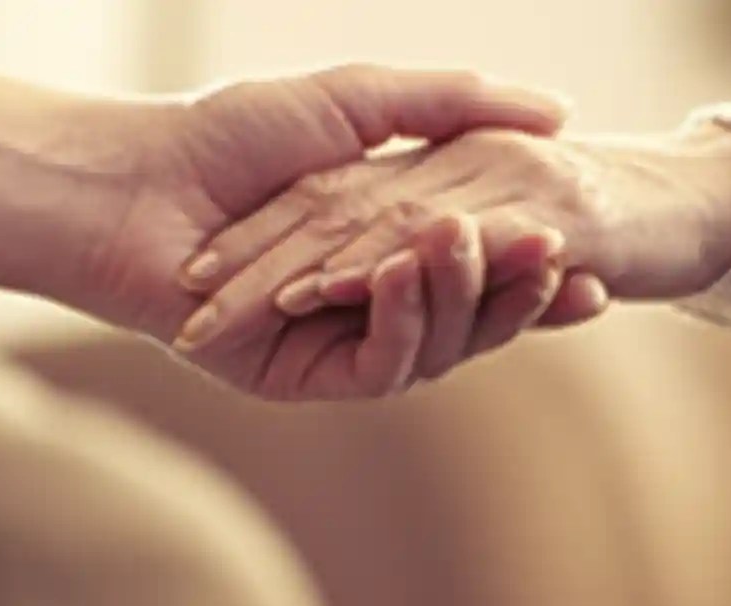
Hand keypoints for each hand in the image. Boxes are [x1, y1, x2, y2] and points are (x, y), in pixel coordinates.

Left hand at [172, 122, 730, 378]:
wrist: (138, 185)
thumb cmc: (234, 133)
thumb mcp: (359, 101)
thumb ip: (450, 103)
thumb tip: (553, 108)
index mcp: (380, 242)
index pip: (477, 263)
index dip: (533, 260)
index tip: (593, 246)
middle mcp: (363, 298)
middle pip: (467, 310)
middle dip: (519, 284)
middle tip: (566, 252)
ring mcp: (335, 340)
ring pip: (435, 341)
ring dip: (474, 297)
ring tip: (512, 248)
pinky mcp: (305, 378)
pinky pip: (382, 364)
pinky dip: (411, 318)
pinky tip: (423, 268)